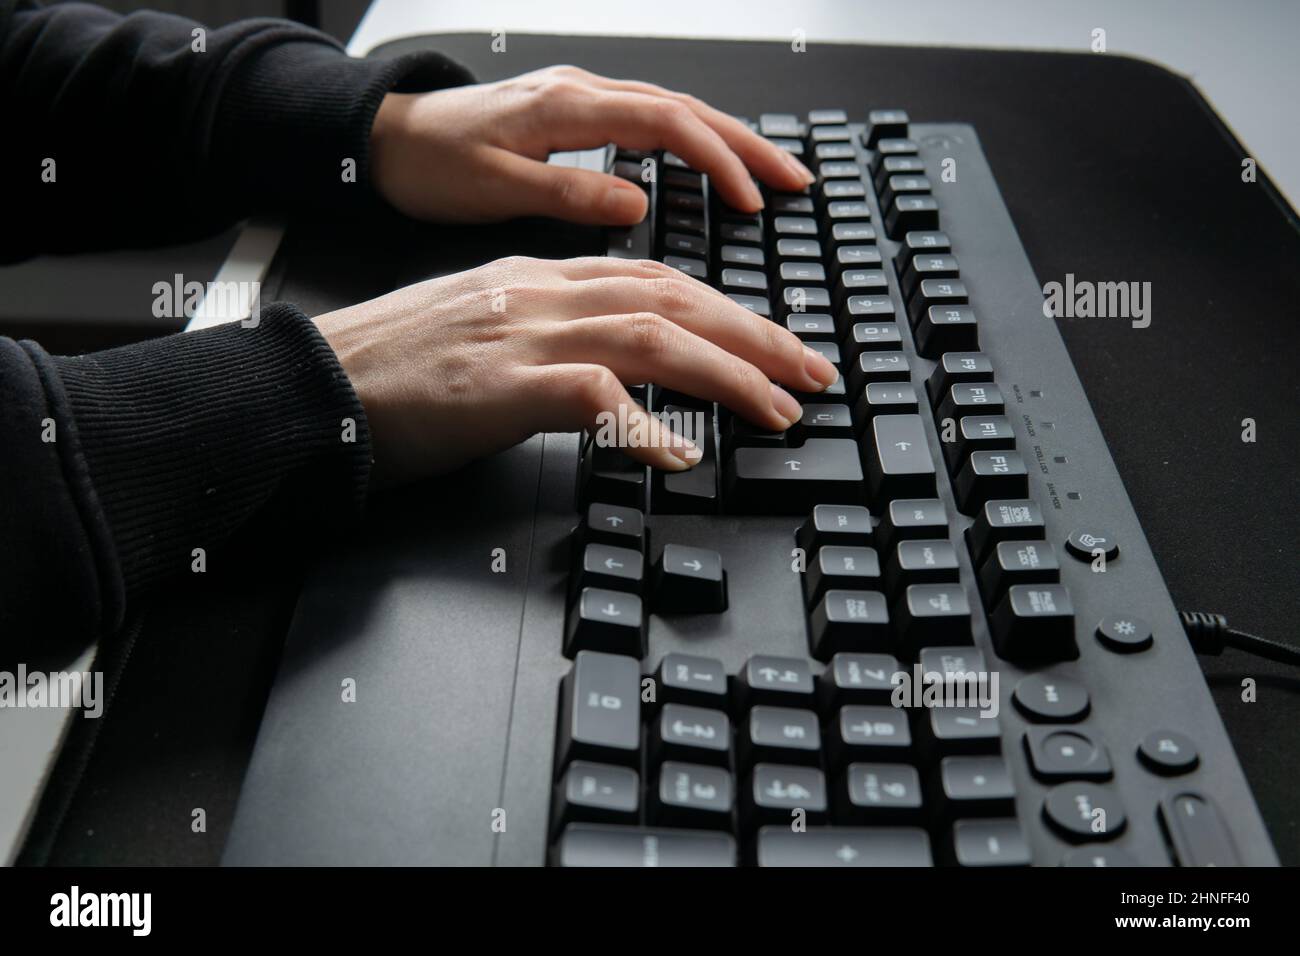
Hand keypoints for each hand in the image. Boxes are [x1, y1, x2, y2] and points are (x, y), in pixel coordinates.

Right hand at [314, 256, 837, 485]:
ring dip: (729, 373)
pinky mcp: (502, 385)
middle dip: (756, 335)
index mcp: (541, 277)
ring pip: (654, 333)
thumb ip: (552, 340)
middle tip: (812, 374)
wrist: (318, 384)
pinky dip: (646, 424)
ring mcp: (525, 334)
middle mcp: (543, 293)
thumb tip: (612, 377)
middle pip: (676, 297)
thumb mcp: (486, 333)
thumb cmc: (397, 371)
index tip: (777, 344)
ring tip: (778, 411)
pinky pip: (594, 396)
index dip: (729, 311)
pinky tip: (683, 455)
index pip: (658, 279)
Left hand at [368, 64, 814, 224]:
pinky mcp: (574, 115)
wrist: (385, 138)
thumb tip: (636, 202)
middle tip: (795, 179)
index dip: (717, 162)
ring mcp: (580, 99)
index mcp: (568, 107)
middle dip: (746, 145)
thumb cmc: (430, 164)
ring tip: (770, 174)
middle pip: (685, 110)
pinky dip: (690, 142)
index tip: (752, 199)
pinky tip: (708, 164)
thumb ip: (567, 194)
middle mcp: (581, 93)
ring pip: (673, 112)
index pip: (666, 125)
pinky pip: (650, 121)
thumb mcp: (493, 188)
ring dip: (726, 141)